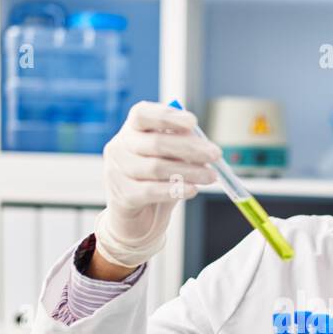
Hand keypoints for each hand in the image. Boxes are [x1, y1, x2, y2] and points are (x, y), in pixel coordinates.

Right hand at [94, 101, 220, 266]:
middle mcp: (119, 147)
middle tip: (215, 154)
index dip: (167, 116)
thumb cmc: (155, 182)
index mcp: (131, 130)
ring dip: (189, 171)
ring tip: (210, 176)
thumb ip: (180, 148)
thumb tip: (203, 145)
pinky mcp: (122, 196)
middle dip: (190, 148)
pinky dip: (175, 190)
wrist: (137, 219)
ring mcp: (117, 171)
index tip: (193, 122)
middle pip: (155, 142)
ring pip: (156, 168)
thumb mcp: (169, 159)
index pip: (142, 114)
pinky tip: (192, 190)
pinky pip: (151, 191)